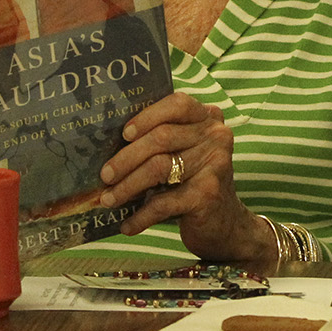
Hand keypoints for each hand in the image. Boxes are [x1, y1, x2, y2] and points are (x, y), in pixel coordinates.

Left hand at [98, 93, 268, 265]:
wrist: (226, 224)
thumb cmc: (194, 183)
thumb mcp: (185, 153)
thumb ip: (162, 139)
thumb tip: (109, 142)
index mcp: (208, 118)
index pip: (177, 104)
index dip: (147, 116)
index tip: (123, 134)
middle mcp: (216, 136)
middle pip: (161, 138)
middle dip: (126, 158)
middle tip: (105, 175)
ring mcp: (215, 164)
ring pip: (158, 168)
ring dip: (127, 186)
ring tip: (108, 200)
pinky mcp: (208, 195)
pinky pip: (164, 202)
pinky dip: (141, 216)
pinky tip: (126, 226)